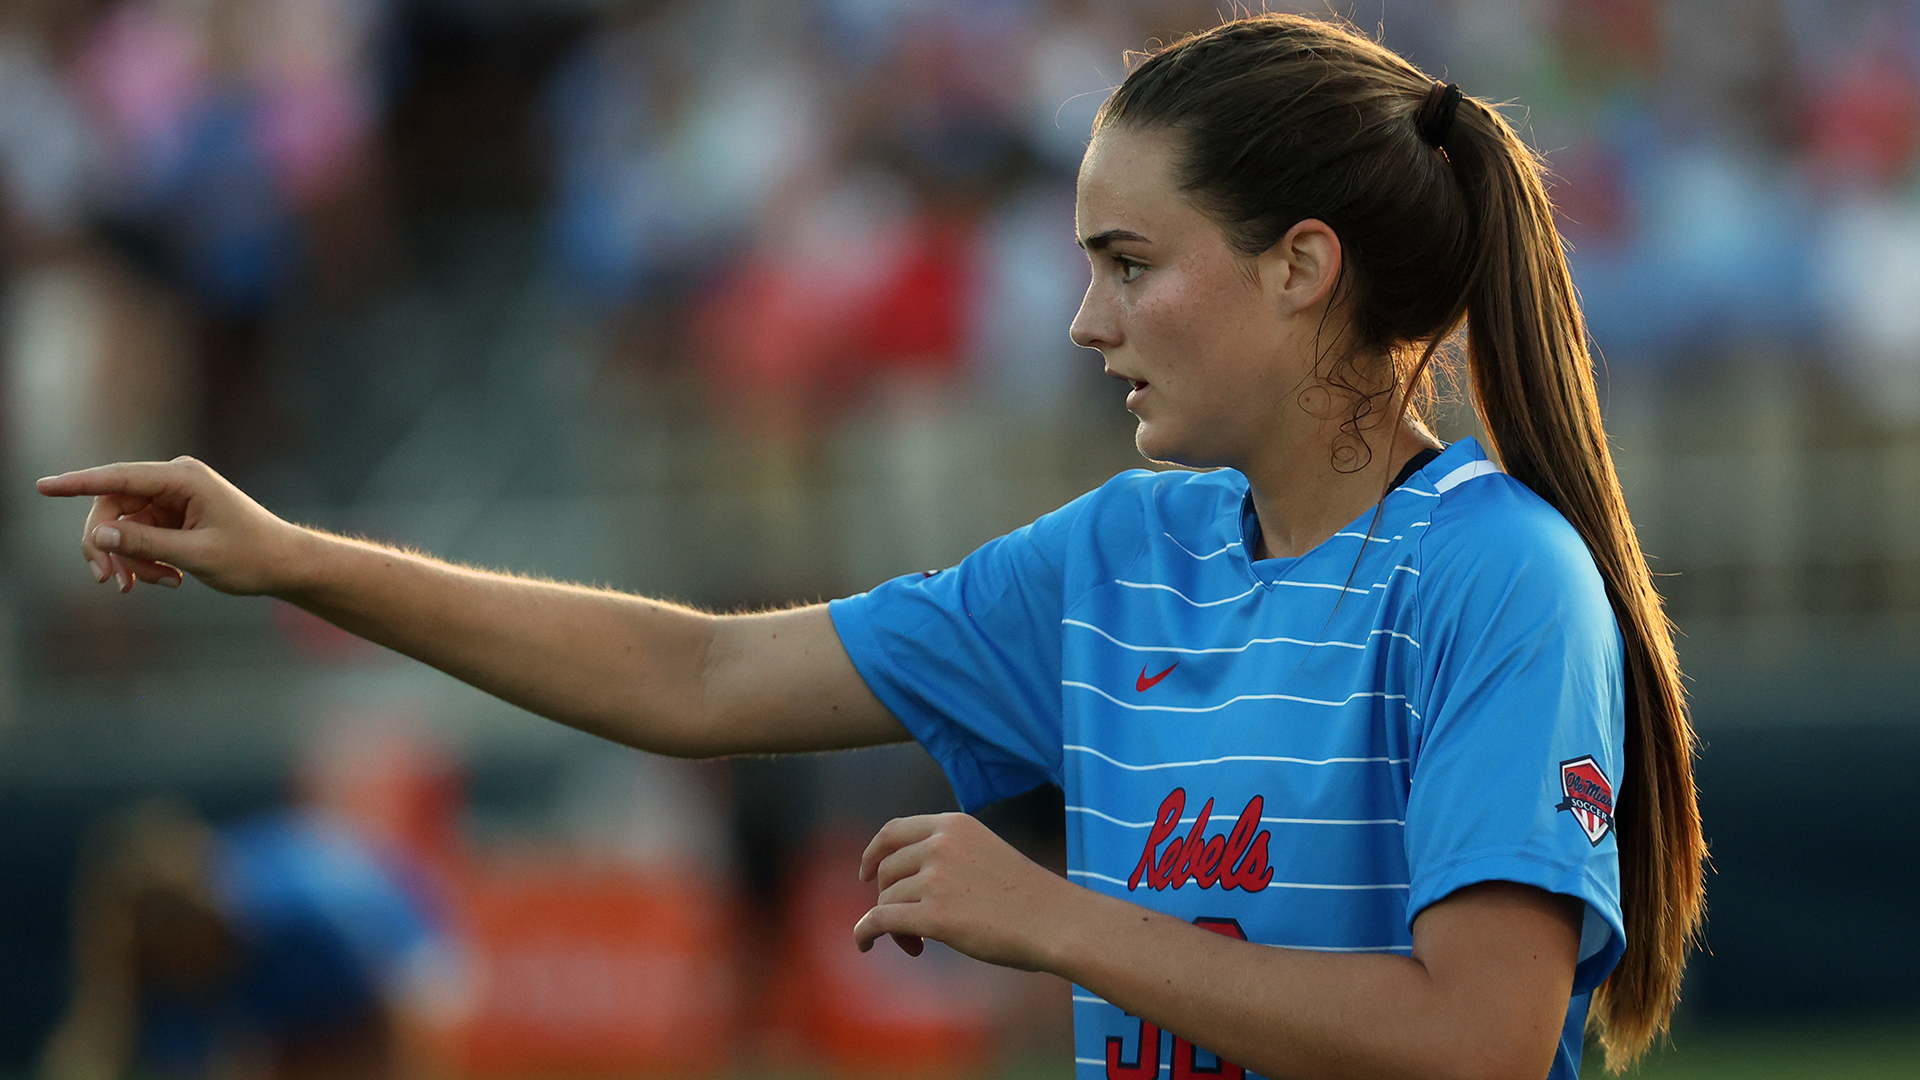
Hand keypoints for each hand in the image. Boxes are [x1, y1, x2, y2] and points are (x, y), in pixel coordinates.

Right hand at [36, 457, 308, 595]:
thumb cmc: (251, 557)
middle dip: (108, 546)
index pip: (118, 478)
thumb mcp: (195, 555)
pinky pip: (140, 537)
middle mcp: (175, 480)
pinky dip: (146, 562)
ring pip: (123, 528)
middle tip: (110, 583)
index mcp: (184, 477)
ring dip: (132, 560)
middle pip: (113, 508)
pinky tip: (168, 581)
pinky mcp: (173, 516)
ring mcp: (172, 498)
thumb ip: (146, 543)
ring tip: (157, 585)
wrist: (285, 565)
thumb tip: (100, 534)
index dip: (77, 484)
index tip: (42, 487)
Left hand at [853, 812, 1070, 970]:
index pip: (894, 831)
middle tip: (909, 927)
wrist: (1055, 921)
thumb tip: (905, 881)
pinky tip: (864, 945)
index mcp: (954, 825)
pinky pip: (879, 921)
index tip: (866, 873)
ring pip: (886, 900)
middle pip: (887, 871)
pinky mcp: (934, 915)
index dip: (873, 852)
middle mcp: (940, 845)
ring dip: (894, 925)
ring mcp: (936, 878)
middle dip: (889, 899)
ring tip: (917, 944)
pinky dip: (864, 934)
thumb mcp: (985, 852)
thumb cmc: (1027, 896)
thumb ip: (948, 855)